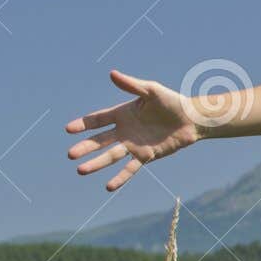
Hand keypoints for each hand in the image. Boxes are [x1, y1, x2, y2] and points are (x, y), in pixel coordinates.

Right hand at [65, 69, 201, 190]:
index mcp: (122, 114)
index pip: (98, 120)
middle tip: (70, 155)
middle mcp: (124, 131)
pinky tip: (108, 187)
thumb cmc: (171, 101)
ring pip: (111, 156)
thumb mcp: (151, 91)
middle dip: (85, 148)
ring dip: (96, 163)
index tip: (68, 129)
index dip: (83, 124)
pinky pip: (131, 168)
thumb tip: (112, 74)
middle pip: (100, 140)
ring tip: (80, 171)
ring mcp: (134, 145)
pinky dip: (120, 177)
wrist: (191, 119)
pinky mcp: (146, 155)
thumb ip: (131, 85)